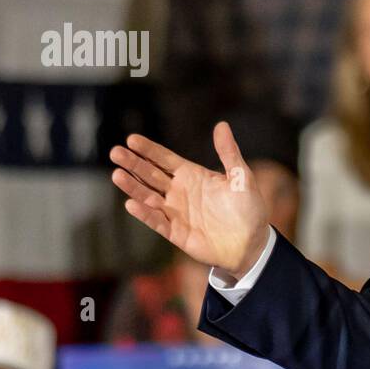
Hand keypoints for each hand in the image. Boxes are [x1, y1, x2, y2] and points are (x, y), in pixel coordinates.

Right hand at [109, 122, 269, 278]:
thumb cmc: (249, 209)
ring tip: (117, 174)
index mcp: (192, 175)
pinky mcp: (176, 232)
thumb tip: (222, 125)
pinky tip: (131, 203)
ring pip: (148, 196)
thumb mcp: (241, 177)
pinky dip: (144, 214)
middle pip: (151, 174)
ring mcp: (176, 212)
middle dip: (133, 163)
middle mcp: (179, 191)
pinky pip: (157, 221)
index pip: (165, 159)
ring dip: (133, 186)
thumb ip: (229, 153)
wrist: (253, 243)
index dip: (149, 150)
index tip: (132, 139)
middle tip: (116, 152)